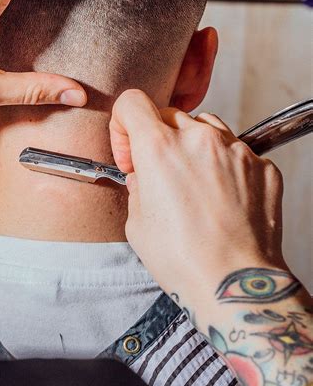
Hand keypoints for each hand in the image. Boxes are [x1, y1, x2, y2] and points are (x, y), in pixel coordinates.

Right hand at [109, 90, 285, 307]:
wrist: (235, 282)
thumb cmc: (185, 259)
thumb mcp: (137, 223)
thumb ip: (138, 187)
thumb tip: (144, 178)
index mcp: (159, 148)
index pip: (132, 102)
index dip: (124, 124)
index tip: (130, 149)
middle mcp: (198, 140)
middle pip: (170, 115)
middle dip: (159, 139)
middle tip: (160, 173)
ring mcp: (235, 150)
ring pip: (207, 127)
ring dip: (194, 146)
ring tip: (193, 184)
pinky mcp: (262, 166)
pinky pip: (238, 152)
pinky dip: (226, 167)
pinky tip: (221, 198)